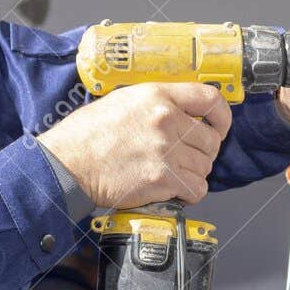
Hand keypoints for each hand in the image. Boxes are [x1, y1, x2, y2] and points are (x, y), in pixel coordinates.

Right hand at [37, 82, 231, 208]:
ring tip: (171, 173)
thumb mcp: (122, 101)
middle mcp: (166, 120)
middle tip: (184, 158)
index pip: (210, 99)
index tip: (219, 127)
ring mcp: (166, 151)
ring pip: (205, 167)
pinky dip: (188, 193)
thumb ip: (156, 104)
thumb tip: (181, 112)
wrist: (67, 164)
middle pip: (211, 140)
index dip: (222, 117)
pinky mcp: (162, 179)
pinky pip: (196, 190)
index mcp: (157, 96)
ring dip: (193, 174)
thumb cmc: (86, 135)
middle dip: (202, 152)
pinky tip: (171, 189)